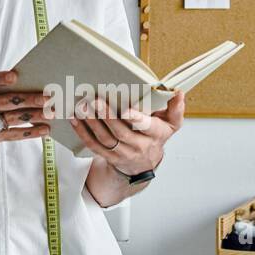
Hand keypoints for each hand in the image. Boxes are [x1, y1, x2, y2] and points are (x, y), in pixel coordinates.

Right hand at [0, 70, 49, 165]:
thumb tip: (24, 85)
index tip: (15, 76)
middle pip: (6, 102)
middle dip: (29, 99)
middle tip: (48, 97)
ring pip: (13, 119)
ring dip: (35, 116)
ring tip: (52, 113)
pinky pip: (13, 134)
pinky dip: (30, 132)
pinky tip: (44, 130)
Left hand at [70, 91, 185, 175]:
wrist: (145, 163)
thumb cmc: (156, 135)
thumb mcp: (171, 123)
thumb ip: (176, 108)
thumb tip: (178, 92)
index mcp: (156, 134)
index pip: (147, 126)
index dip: (136, 119)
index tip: (126, 109)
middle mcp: (140, 146)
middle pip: (121, 132)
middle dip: (107, 116)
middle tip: (95, 100)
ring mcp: (124, 153)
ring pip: (106, 140)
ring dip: (92, 124)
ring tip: (83, 108)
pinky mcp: (110, 157)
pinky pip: (95, 146)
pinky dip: (83, 133)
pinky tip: (75, 120)